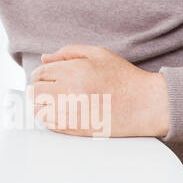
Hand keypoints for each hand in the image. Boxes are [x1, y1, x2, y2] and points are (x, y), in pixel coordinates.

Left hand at [29, 44, 169, 137]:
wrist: (146, 103)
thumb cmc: (123, 77)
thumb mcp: (97, 54)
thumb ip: (67, 53)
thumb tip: (44, 59)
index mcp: (73, 72)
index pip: (39, 74)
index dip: (39, 75)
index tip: (45, 77)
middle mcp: (70, 92)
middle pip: (35, 93)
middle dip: (39, 89)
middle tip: (49, 90)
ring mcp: (73, 113)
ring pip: (39, 111)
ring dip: (42, 106)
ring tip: (54, 102)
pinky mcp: (79, 130)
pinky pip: (51, 126)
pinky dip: (50, 119)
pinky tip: (61, 113)